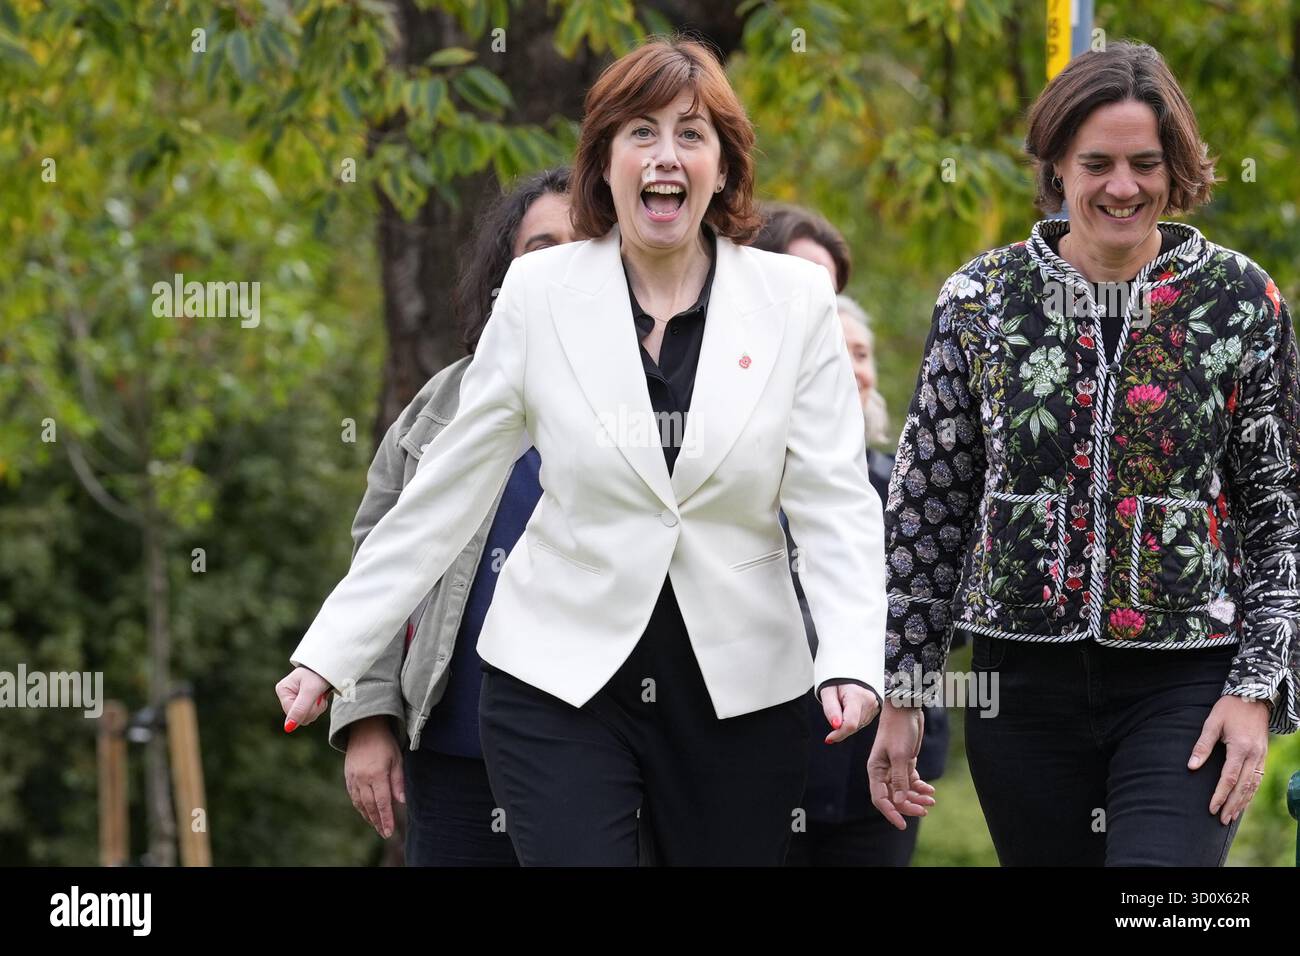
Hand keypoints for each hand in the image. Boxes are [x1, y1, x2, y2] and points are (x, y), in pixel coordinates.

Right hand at [275, 666, 332, 731]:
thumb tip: (288, 728)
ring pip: (306, 717)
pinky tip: (320, 696)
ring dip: (317, 708)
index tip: (315, 697)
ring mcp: (294, 699)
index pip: (292, 713)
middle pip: (299, 718)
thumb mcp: (311, 691)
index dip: (306, 710)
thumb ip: (300, 709)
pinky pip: (311, 714)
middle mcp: (286, 695)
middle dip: (313, 709)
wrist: (331, 667)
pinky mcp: (302, 702)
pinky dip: (319, 707)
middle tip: (319, 696)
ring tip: (320, 694)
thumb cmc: (319, 675)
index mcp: (283, 690)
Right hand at [344, 716, 405, 838]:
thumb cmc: (385, 743)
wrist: (364, 728)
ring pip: (360, 803)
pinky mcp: (348, 776)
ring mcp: (353, 778)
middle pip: (370, 806)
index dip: (386, 819)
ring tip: (377, 826)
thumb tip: (401, 802)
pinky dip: (360, 807)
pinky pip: (353, 796)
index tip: (389, 832)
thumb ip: (398, 781)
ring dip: (368, 817)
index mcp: (377, 774)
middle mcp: (362, 779)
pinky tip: (366, 812)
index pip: (382, 803)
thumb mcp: (397, 759)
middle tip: (385, 833)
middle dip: (378, 822)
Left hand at [819, 682, 879, 743]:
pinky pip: (861, 722)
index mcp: (857, 696)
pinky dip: (852, 720)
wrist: (851, 670)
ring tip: (842, 705)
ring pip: (857, 726)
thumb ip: (830, 709)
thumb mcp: (828, 691)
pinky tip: (849, 709)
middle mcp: (869, 702)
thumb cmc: (837, 681)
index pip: (850, 724)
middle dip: (840, 726)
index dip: (838, 734)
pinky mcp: (875, 710)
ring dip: (846, 723)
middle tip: (834, 711)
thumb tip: (836, 726)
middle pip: (853, 726)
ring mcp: (874, 706)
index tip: (828, 738)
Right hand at [868, 699, 935, 830]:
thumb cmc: (899, 730)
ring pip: (904, 791)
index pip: (880, 799)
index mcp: (875, 770)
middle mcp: (883, 771)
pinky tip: (931, 790)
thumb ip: (900, 779)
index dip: (891, 813)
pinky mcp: (905, 763)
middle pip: (894, 797)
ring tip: (932, 800)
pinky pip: (912, 781)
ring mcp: (894, 768)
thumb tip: (898, 801)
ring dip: (917, 797)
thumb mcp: (900, 755)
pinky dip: (921, 787)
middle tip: (925, 810)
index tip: (903, 825)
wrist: (906, 710)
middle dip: (909, 805)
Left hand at [1188, 695, 1269, 825]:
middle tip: (1221, 819)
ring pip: (1253, 786)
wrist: (1253, 696)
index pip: (1229, 778)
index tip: (1211, 808)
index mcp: (1240, 748)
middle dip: (1232, 804)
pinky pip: (1258, 779)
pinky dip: (1251, 793)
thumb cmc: (1229, 708)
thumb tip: (1191, 766)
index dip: (1220, 795)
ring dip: (1242, 802)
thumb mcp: (1212, 723)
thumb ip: (1202, 745)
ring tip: (1231, 816)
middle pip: (1243, 787)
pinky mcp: (1263, 755)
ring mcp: (1261, 756)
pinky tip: (1243, 801)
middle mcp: (1254, 755)